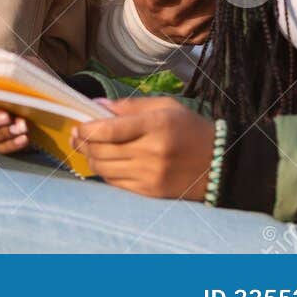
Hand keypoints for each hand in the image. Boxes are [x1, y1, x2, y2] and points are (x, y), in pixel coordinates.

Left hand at [71, 97, 215, 200]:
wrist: (220, 163)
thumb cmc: (190, 128)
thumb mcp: (165, 106)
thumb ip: (129, 106)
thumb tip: (96, 105)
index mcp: (155, 126)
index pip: (109, 129)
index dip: (87, 129)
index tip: (78, 125)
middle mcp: (151, 152)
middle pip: (102, 150)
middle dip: (83, 143)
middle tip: (76, 136)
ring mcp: (150, 175)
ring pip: (104, 169)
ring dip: (90, 158)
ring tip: (86, 149)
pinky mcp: (150, 192)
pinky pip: (115, 183)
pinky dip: (104, 173)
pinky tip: (104, 163)